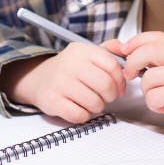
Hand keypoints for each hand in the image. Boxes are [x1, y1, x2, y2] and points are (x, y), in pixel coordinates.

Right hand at [1, 42, 125, 123]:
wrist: (38, 79)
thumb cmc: (70, 69)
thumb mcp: (87, 54)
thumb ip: (109, 50)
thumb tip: (125, 49)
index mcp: (81, 50)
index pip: (112, 66)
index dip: (121, 80)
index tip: (119, 87)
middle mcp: (69, 64)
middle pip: (105, 85)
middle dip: (111, 96)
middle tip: (107, 97)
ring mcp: (59, 82)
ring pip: (95, 103)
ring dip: (98, 106)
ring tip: (91, 101)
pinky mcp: (52, 101)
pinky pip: (80, 115)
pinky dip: (84, 115)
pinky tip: (78, 107)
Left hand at [107, 32, 163, 143]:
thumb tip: (132, 55)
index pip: (156, 37)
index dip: (136, 40)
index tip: (124, 49)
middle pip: (147, 51)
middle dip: (131, 62)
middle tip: (129, 75)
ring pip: (148, 78)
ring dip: (148, 92)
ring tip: (162, 99)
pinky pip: (153, 96)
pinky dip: (155, 105)